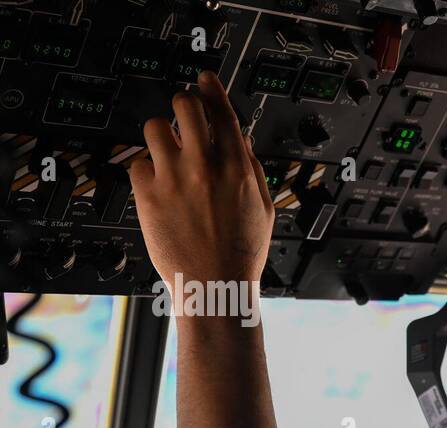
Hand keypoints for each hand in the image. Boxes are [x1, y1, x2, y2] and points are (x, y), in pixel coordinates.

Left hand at [128, 71, 273, 297]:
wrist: (214, 285)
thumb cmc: (241, 253)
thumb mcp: (263, 209)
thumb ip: (251, 169)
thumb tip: (239, 139)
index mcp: (236, 167)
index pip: (221, 111)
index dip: (211, 88)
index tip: (203, 79)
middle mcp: (203, 166)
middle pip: (183, 105)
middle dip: (183, 105)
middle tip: (182, 116)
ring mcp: (173, 178)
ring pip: (154, 128)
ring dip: (160, 136)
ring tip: (167, 154)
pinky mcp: (147, 195)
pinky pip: (138, 163)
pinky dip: (147, 171)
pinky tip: (159, 187)